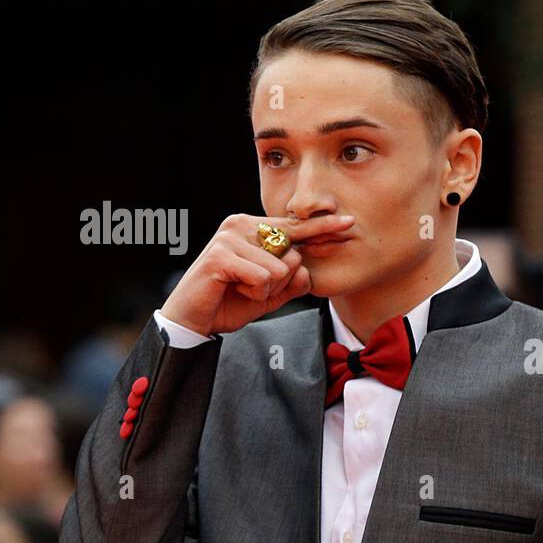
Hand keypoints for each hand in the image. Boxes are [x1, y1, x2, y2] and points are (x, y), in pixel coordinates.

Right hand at [159, 212, 353, 335]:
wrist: (193, 319)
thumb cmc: (230, 301)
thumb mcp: (270, 293)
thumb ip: (292, 281)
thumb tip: (308, 269)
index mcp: (252, 228)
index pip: (294, 228)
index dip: (322, 228)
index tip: (348, 222)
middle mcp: (241, 225)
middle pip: (292, 253)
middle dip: (281, 281)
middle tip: (253, 288)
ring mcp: (229, 237)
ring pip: (280, 269)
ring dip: (265, 290)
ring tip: (240, 289)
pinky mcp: (220, 254)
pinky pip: (263, 278)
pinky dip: (253, 293)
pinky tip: (233, 290)